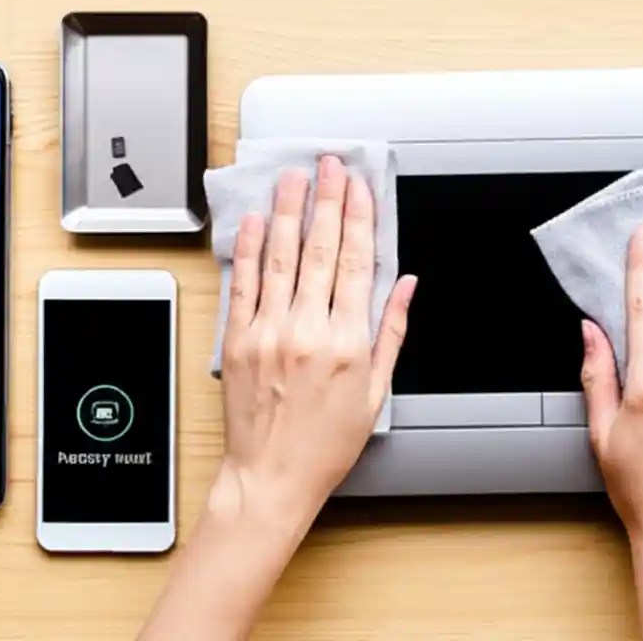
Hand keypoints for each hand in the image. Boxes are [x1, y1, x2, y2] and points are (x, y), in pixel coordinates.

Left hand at [213, 155, 416, 524]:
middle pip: (319, 249)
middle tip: (327, 165)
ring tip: (291, 179)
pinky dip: (248, 249)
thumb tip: (404, 285)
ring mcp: (269, 333)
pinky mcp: (238, 341)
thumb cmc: (324, 443)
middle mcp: (308, 331)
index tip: (358, 186)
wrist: (272, 476)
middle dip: (325, 200)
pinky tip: (254, 221)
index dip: (358, 217)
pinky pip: (244, 284)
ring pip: (279, 257)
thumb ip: (391, 332)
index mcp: (348, 342)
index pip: (355, 262)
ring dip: (286, 212)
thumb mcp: (376, 392)